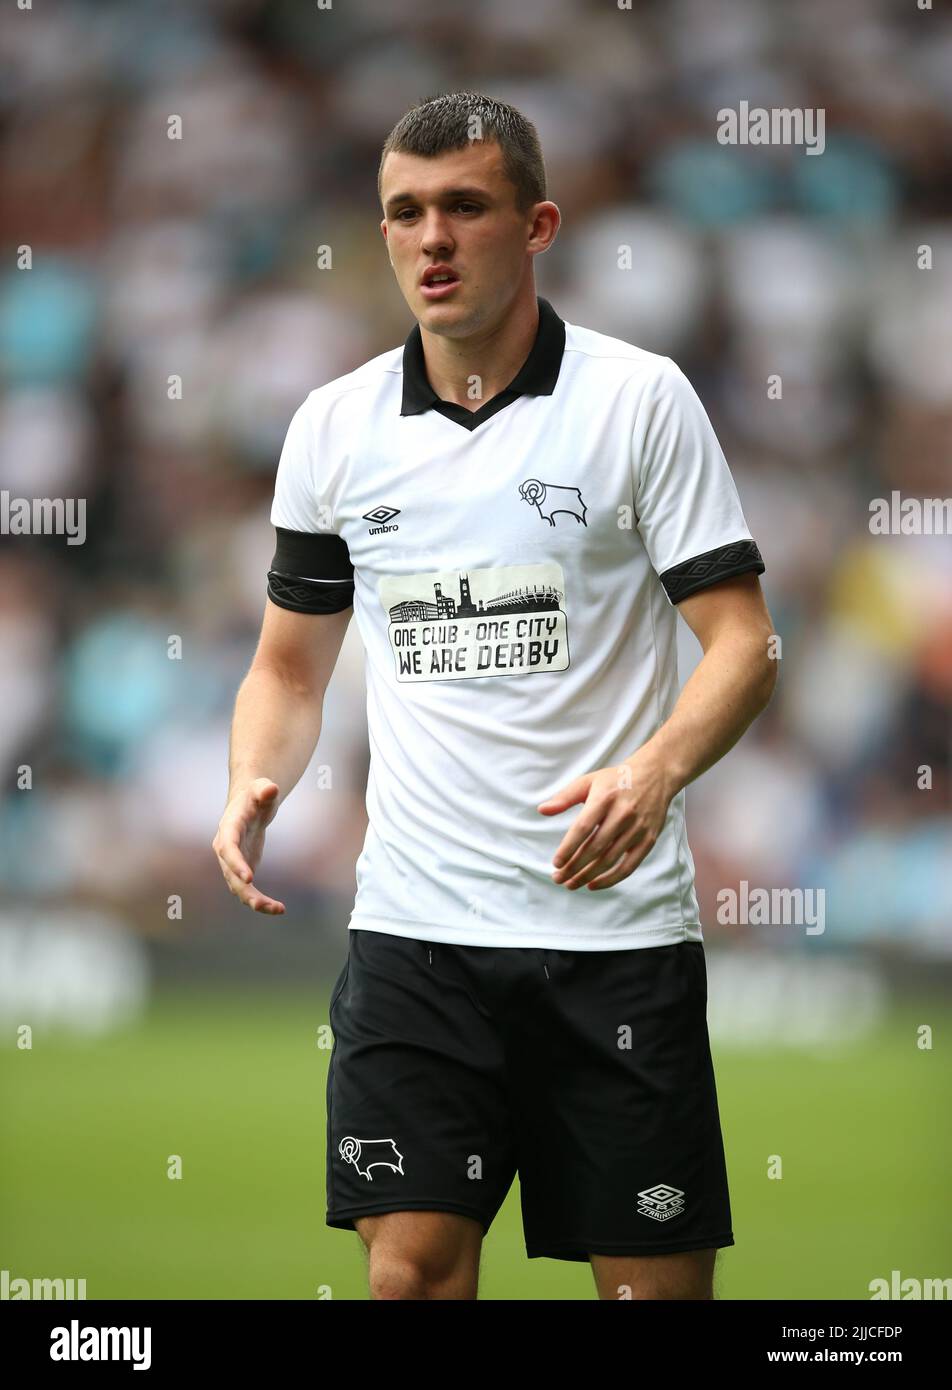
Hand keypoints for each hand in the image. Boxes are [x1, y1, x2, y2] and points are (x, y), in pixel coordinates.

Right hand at [212, 778, 285, 913]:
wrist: (251, 805)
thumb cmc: (257, 795)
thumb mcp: (261, 788)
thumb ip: (265, 789)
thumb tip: (271, 789)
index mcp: (228, 828)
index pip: (228, 847)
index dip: (236, 863)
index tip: (249, 877)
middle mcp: (225, 849)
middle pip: (230, 873)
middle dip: (243, 889)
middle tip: (260, 903)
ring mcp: (232, 863)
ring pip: (238, 888)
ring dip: (254, 901)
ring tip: (277, 909)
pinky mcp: (242, 872)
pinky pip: (249, 891)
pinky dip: (262, 902)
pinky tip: (279, 909)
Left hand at [537, 751, 671, 890]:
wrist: (656, 775)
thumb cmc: (616, 780)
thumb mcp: (588, 781)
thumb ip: (565, 797)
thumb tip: (542, 810)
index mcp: (605, 798)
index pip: (583, 828)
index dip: (568, 848)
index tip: (556, 863)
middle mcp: (623, 814)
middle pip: (595, 848)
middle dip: (574, 867)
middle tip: (558, 878)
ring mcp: (637, 828)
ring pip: (610, 860)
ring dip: (588, 876)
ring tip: (571, 884)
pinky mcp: (648, 840)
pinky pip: (629, 867)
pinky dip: (610, 880)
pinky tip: (593, 884)